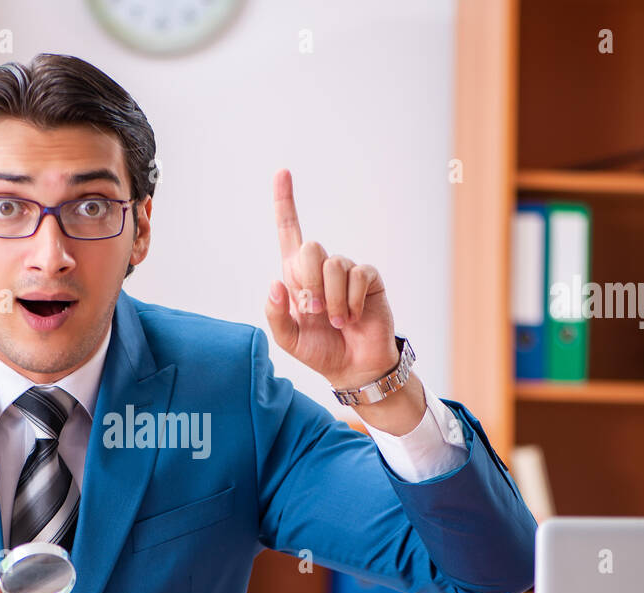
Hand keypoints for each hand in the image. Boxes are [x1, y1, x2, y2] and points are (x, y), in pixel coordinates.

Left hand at [263, 168, 399, 389]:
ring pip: (334, 266)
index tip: (282, 172)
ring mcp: (346, 272)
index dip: (285, 202)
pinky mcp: (369, 279)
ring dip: (331, 299)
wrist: (352, 368)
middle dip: (308, 283)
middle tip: (313, 312)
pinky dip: (351, 301)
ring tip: (336, 322)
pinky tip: (352, 317)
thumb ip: (275, 314)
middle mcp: (321, 268)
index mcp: (297, 275)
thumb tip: (275, 283)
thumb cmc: (319, 350)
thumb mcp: (288, 338)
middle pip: (310, 248)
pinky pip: (358, 276)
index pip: (289, 232)